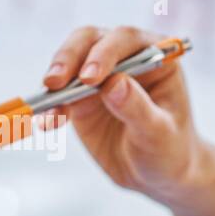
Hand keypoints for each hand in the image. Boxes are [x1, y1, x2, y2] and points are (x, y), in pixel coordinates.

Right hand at [42, 25, 214, 215]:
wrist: (155, 174)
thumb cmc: (168, 149)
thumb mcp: (159, 134)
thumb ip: (138, 108)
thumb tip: (113, 84)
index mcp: (156, 57)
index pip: (126, 41)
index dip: (104, 53)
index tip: (90, 79)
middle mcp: (126, 57)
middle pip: (91, 41)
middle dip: (69, 58)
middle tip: (55, 83)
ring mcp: (101, 76)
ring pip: (70, 62)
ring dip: (55, 80)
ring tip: (46, 105)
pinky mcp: (81, 97)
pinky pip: (59, 95)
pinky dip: (50, 107)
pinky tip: (48, 124)